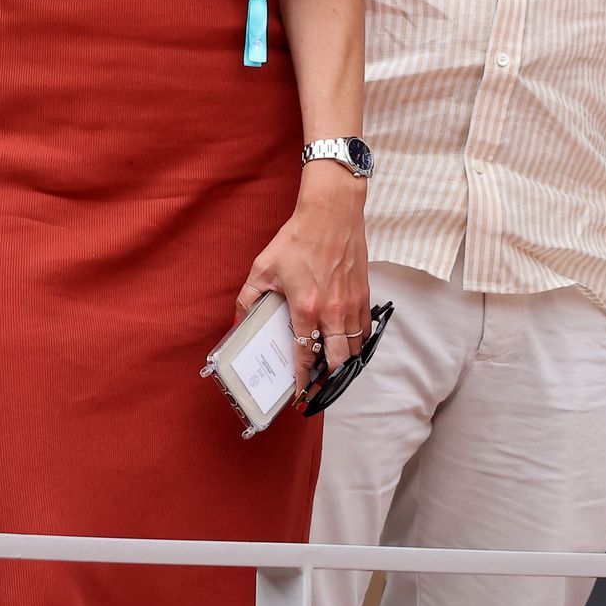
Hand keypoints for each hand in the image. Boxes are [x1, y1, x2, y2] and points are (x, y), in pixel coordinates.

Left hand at [235, 166, 368, 397]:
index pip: (305, 356)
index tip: (300, 392)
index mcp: (306, 307)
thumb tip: (240, 321)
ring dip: (343, 363)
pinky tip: (346, 341)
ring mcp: (352, 304)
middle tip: (317, 385)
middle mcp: (332, 312)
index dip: (302, 379)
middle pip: (336, 362)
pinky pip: (364, 331)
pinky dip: (356, 342)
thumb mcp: (263, 267)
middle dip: (327, 380)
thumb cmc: (297, 237)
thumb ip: (249, 298)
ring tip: (331, 368)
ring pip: (354, 350)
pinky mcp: (364, 295)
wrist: (331, 213)